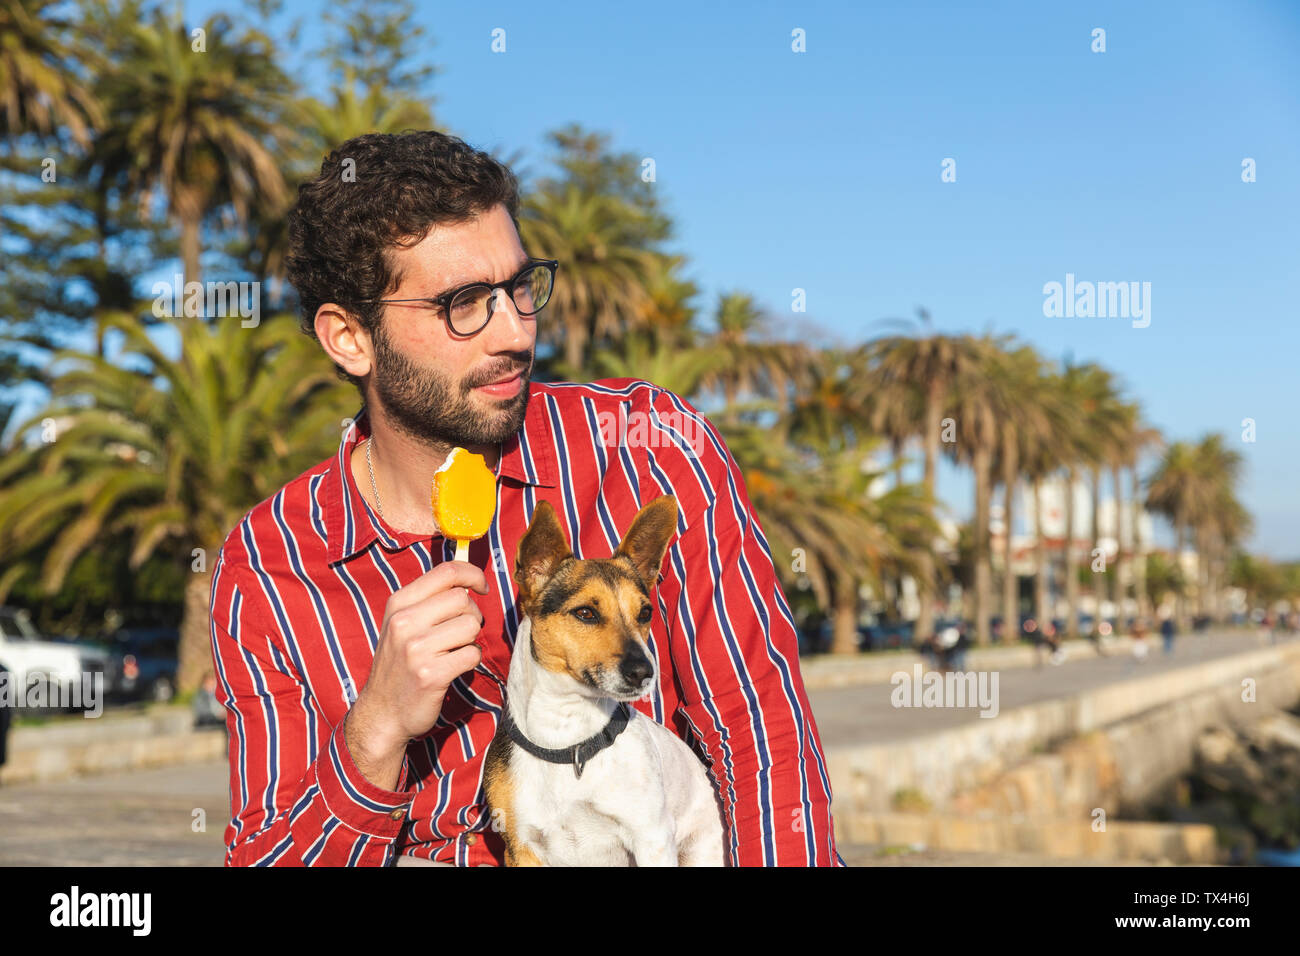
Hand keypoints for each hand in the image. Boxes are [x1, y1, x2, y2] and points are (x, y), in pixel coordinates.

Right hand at [346, 561, 487, 783]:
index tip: (481, 587)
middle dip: (470, 615)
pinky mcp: (431, 674)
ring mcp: (416, 649)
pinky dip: (470, 661)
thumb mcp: (402, 624)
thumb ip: (430, 600)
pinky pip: (472, 654)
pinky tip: (452, 668)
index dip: (472, 574)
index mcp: (398, 603)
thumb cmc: (399, 665)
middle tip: (459, 633)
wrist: (382, 713)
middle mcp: (404, 622)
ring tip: (451, 652)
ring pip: (471, 626)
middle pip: (463, 600)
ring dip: (470, 640)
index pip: (446, 571)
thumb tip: (469, 581)